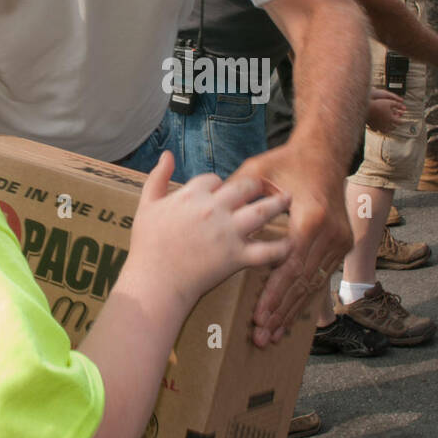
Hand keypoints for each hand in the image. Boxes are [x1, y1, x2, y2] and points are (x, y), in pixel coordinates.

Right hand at [126, 151, 291, 315]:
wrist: (155, 282)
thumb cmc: (147, 247)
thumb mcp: (146, 206)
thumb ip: (158, 178)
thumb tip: (166, 155)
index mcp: (192, 195)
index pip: (214, 179)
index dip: (221, 184)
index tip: (223, 191)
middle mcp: (213, 209)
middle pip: (245, 187)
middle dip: (256, 185)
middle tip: (268, 185)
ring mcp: (227, 232)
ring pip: (261, 212)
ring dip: (277, 204)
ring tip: (288, 199)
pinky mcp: (236, 257)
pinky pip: (266, 250)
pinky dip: (281, 247)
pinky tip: (290, 243)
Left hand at [233, 144, 352, 347]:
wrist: (325, 154)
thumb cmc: (288, 163)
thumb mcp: (259, 174)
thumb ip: (236, 199)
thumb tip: (207, 216)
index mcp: (311, 218)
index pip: (290, 266)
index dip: (274, 294)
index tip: (258, 316)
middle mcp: (331, 233)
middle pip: (303, 282)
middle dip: (281, 312)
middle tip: (262, 336)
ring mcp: (339, 240)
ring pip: (314, 285)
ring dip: (292, 311)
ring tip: (273, 334)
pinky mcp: (341, 244)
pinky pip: (320, 277)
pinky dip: (304, 298)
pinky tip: (291, 318)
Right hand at [366, 88, 404, 132]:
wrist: (366, 107)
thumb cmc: (378, 103)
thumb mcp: (390, 102)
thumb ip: (398, 105)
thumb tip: (405, 108)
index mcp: (391, 119)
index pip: (400, 122)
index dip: (402, 121)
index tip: (403, 121)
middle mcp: (386, 124)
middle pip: (393, 128)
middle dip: (395, 125)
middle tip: (396, 124)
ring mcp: (379, 127)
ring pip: (386, 131)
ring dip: (388, 129)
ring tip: (388, 127)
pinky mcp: (373, 127)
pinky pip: (377, 130)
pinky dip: (378, 129)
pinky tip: (378, 126)